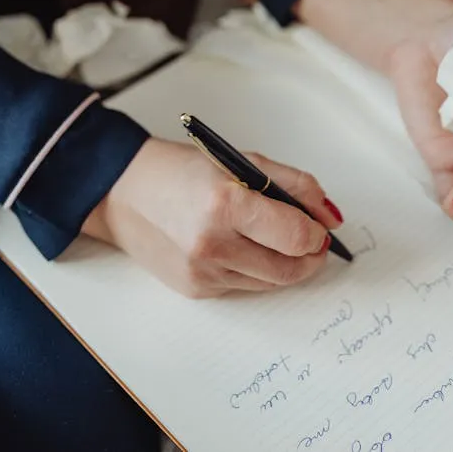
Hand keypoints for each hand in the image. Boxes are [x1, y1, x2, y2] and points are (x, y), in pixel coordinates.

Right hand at [82, 138, 342, 297]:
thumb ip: (295, 185)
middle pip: (289, 269)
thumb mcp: (242, 161)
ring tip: (275, 239)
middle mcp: (212, 245)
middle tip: (311, 241)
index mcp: (226, 204)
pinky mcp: (195, 290)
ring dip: (284, 264)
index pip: (296, 237)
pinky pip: (244, 286)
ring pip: (270, 282)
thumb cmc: (181, 171)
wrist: (121, 192)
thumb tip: (331, 217)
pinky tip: (240, 247)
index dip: (317, 235)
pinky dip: (253, 270)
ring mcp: (202, 273)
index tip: (320, 228)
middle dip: (309, 257)